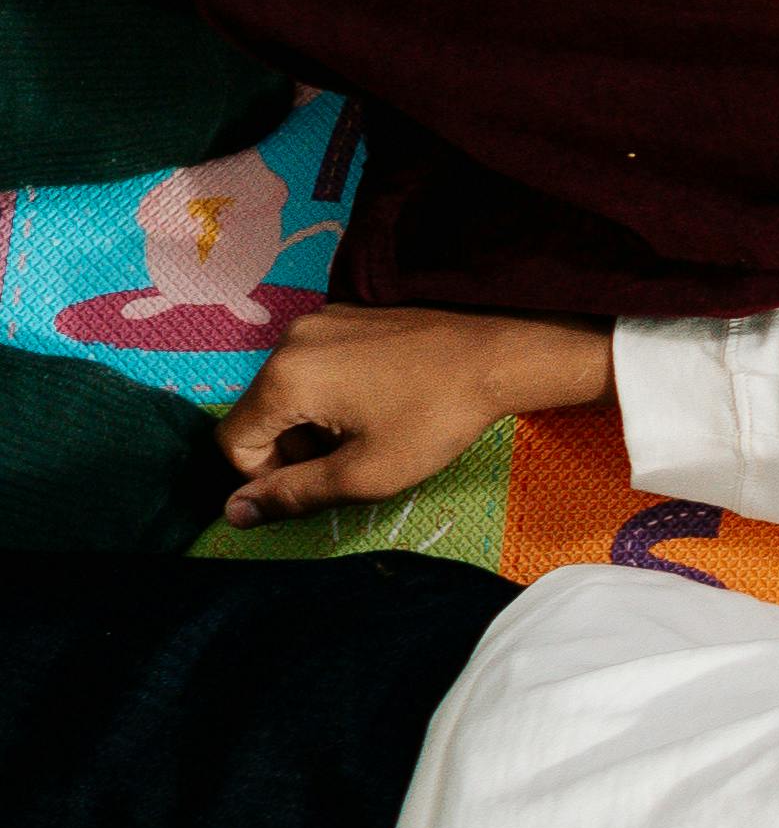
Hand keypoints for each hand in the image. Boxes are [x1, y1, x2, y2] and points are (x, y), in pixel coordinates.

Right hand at [219, 303, 610, 522]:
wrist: (496, 357)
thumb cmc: (433, 420)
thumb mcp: (362, 475)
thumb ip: (292, 495)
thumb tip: (233, 514)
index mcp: (285, 377)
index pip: (233, 442)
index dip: (265, 477)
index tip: (317, 482)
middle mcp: (289, 339)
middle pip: (259, 414)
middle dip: (293, 449)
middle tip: (350, 461)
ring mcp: (318, 319)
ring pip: (286, 391)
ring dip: (313, 424)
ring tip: (369, 432)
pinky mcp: (344, 314)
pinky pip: (312, 364)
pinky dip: (330, 394)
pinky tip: (377, 403)